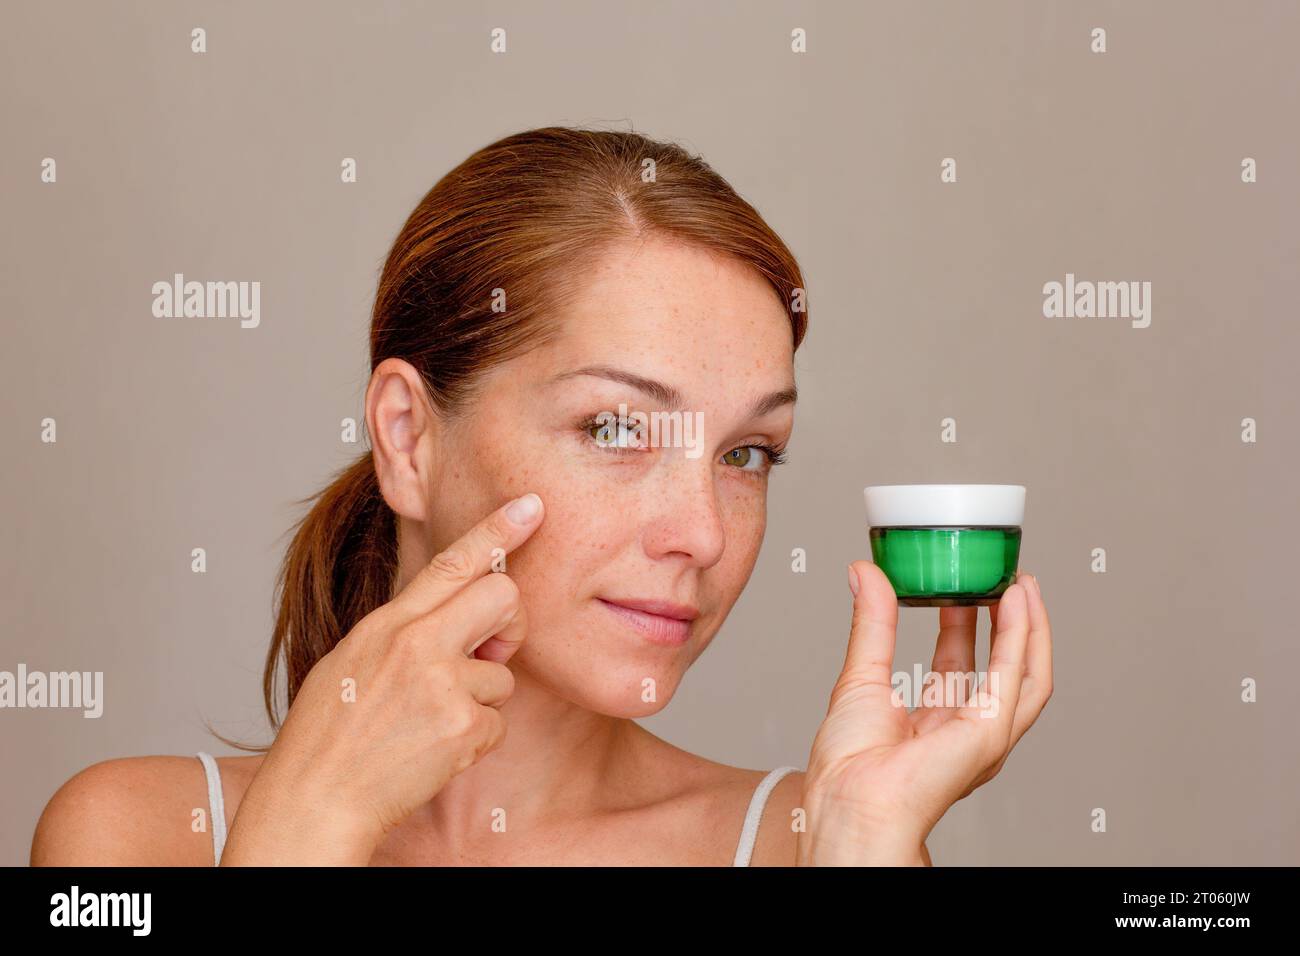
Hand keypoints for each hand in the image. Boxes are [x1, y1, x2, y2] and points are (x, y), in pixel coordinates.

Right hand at [220, 493, 544, 864]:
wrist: (314, 801)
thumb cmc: (328, 736)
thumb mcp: (353, 661)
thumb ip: (404, 633)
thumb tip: (455, 620)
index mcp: (386, 624)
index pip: (450, 562)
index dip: (496, 530)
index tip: (531, 506)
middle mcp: (416, 644)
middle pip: (502, 596)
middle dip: (510, 623)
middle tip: (491, 651)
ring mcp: (441, 684)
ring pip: (503, 675)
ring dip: (480, 702)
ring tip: (430, 725)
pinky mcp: (462, 725)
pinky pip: (497, 723)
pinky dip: (475, 741)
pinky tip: (434, 753)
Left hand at [796, 561, 1052, 864]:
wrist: (851, 797)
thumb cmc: (849, 764)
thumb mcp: (861, 674)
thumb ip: (872, 623)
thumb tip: (865, 574)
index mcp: (932, 723)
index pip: (960, 663)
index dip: (967, 622)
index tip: (967, 585)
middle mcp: (965, 731)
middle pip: (1001, 666)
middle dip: (1007, 620)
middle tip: (1004, 576)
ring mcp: (984, 735)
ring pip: (1025, 671)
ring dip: (1029, 625)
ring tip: (1022, 582)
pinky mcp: (991, 732)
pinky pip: (1016, 676)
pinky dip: (1022, 635)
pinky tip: (1018, 601)